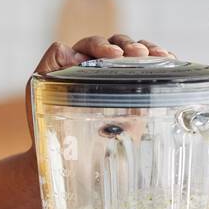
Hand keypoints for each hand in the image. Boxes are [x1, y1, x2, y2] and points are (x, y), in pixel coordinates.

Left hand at [26, 33, 172, 131]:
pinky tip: (170, 61)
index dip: (102, 46)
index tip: (113, 56)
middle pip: (119, 45)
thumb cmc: (47, 128)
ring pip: (138, 55)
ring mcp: (121, 82)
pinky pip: (151, 74)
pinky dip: (161, 64)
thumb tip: (70, 51)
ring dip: (149, 50)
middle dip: (130, 46)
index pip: (91, 46)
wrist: (66, 163)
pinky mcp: (137, 97)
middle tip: (138, 55)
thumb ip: (49, 67)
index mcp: (76, 63)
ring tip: (159, 57)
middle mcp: (100, 68)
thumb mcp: (38, 95)